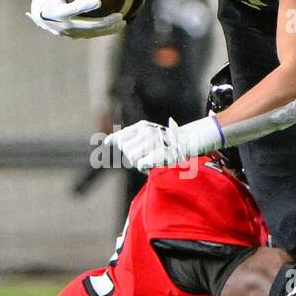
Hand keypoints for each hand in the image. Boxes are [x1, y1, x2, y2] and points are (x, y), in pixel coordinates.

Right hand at [26, 0, 124, 38]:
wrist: (39, 16)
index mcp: (59, 12)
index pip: (75, 9)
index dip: (86, 6)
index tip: (98, 1)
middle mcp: (65, 26)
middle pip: (89, 25)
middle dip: (105, 22)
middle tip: (119, 16)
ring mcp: (71, 34)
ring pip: (93, 33)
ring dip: (108, 29)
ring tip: (123, 22)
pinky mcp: (75, 37)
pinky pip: (92, 34)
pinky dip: (105, 31)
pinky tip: (117, 26)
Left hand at [105, 115, 223, 170]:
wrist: (189, 143)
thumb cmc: (168, 143)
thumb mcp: (150, 135)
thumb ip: (132, 138)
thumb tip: (106, 141)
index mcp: (142, 127)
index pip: (122, 135)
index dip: (114, 140)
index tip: (106, 142)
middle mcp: (146, 131)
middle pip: (126, 150)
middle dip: (132, 157)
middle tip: (146, 156)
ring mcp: (152, 141)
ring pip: (131, 158)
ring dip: (139, 163)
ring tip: (151, 159)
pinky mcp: (158, 152)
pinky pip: (140, 164)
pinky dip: (144, 168)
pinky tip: (153, 164)